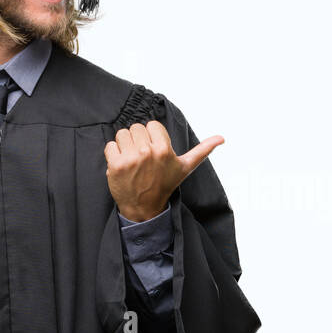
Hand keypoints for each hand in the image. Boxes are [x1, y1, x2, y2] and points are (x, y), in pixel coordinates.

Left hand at [104, 120, 223, 221]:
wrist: (145, 207)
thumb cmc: (165, 184)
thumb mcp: (186, 167)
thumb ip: (202, 150)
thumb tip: (222, 138)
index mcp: (164, 149)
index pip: (152, 125)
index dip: (152, 137)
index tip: (155, 152)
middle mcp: (148, 152)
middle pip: (136, 127)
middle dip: (138, 140)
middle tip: (143, 158)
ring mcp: (131, 159)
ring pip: (122, 134)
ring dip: (125, 145)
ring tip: (132, 161)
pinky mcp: (116, 165)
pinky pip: (110, 145)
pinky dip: (113, 154)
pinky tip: (122, 166)